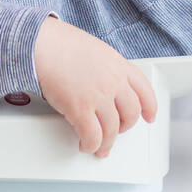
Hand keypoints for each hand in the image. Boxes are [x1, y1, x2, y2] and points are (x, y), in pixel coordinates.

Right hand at [33, 15, 157, 156]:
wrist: (41, 44)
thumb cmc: (60, 43)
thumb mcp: (95, 51)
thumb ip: (106, 68)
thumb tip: (105, 85)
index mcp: (119, 65)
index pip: (144, 90)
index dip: (149, 107)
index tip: (149, 116)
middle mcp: (113, 82)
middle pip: (130, 114)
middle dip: (125, 127)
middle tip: (116, 132)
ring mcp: (98, 96)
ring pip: (112, 130)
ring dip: (107, 143)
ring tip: (100, 147)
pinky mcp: (80, 109)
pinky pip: (92, 136)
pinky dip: (91, 145)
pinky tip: (86, 145)